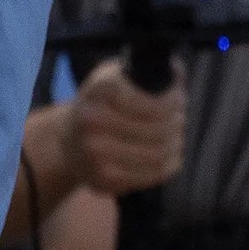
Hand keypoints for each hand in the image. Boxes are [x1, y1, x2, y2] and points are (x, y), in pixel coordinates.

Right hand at [64, 59, 185, 196]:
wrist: (68, 142)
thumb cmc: (101, 104)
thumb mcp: (117, 76)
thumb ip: (148, 71)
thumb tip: (178, 72)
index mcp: (99, 90)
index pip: (151, 100)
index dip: (172, 102)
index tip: (177, 100)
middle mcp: (92, 120)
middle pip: (159, 127)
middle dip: (176, 123)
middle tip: (180, 119)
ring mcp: (95, 151)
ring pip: (158, 152)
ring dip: (175, 144)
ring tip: (176, 137)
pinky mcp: (104, 178)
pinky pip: (151, 174)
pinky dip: (168, 164)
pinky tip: (169, 156)